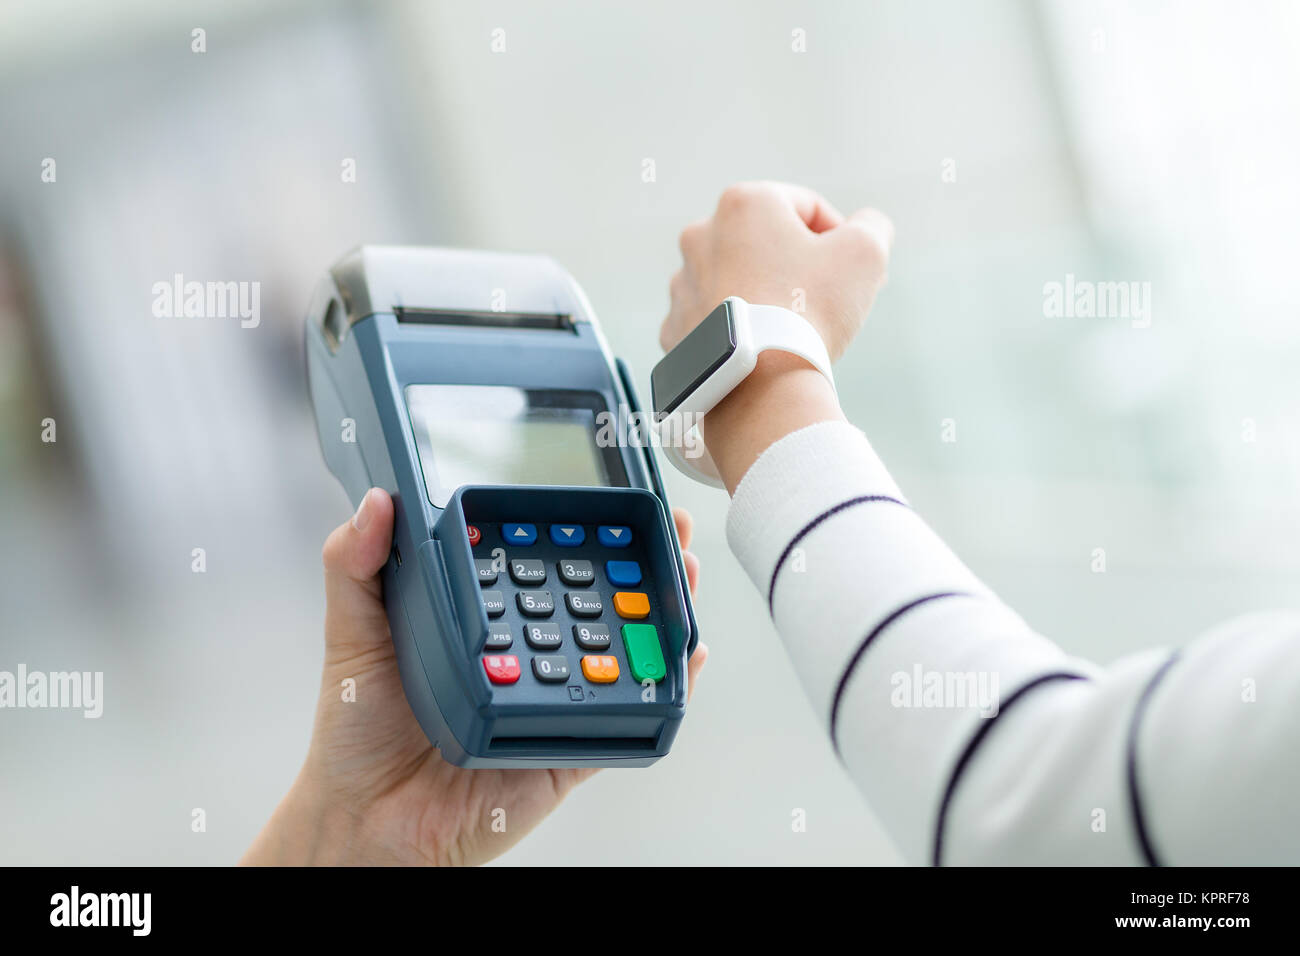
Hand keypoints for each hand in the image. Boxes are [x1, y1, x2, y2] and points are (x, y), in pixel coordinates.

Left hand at [241, 488, 707, 865]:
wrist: (369, 821)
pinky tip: (684, 656)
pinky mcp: (570, 750)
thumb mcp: (352, 635)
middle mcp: (525, 655)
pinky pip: (626, 717)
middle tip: (669, 530)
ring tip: (683, 575)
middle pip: (596, 600)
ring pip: (622, 652)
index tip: (607, 499)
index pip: (540, 564)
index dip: (580, 530)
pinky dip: (663, 689)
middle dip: (642, 563)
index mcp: (481, 621)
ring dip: (663, 612)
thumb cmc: (357, 733)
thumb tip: (376, 504)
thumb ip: (355, 566)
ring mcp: (552, 700)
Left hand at [661, 181, 892, 360]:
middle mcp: (700, 236)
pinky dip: (738, 328)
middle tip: (826, 299)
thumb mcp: (865, 252)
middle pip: (766, 243)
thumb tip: (865, 224)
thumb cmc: (812, 311)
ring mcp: (682, 285)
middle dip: (798, 264)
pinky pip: (715, 320)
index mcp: (743, 204)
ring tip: (792, 328)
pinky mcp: (675, 329)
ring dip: (765, 294)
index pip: (805, 206)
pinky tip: (762, 348)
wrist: (762, 387)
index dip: (839, 235)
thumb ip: (872, 224)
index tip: (850, 271)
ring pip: (737, 280)